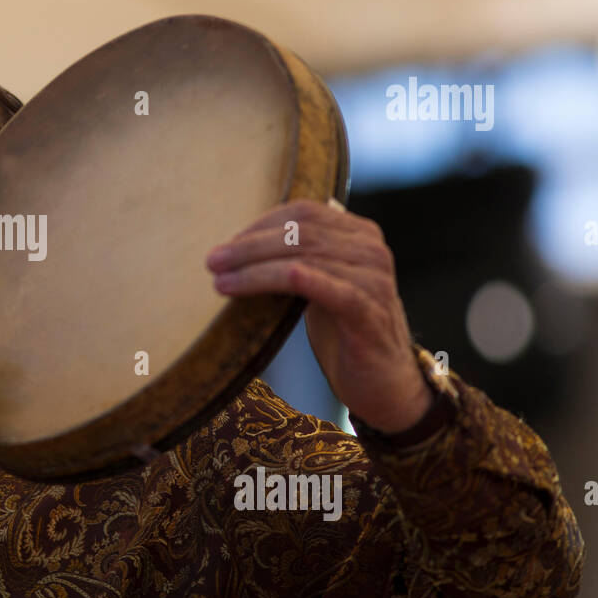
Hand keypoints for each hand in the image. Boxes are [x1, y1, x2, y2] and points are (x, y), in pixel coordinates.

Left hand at [205, 198, 431, 434]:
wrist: (385, 385)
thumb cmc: (343, 332)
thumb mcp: (319, 285)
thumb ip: (295, 259)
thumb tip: (236, 246)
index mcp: (360, 235)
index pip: (303, 212)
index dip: (260, 225)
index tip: (227, 245)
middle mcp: (371, 249)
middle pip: (299, 232)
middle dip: (249, 246)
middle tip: (212, 261)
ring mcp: (373, 279)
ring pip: (302, 257)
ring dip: (253, 268)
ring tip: (220, 281)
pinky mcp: (368, 311)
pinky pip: (319, 285)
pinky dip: (278, 281)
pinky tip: (247, 287)